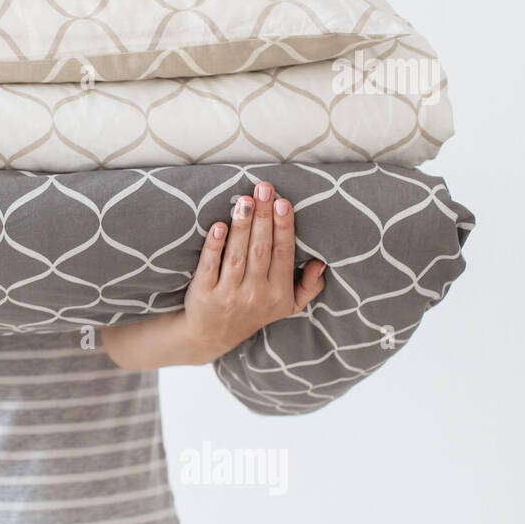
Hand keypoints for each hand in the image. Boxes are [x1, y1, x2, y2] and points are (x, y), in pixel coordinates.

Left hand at [181, 181, 325, 360]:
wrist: (212, 335)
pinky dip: (214, 245)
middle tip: (264, 188)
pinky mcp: (204, 293)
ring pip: (237, 254)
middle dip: (263, 217)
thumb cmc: (254, 311)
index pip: (283, 254)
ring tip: (244, 200)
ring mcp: (228, 294)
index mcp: (278, 294)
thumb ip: (309, 286)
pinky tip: (219, 225)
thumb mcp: (288, 306)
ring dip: (241, 226)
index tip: (283, 202)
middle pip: (261, 249)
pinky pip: (210, 265)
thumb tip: (320, 263)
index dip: (283, 228)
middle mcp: (255, 294)